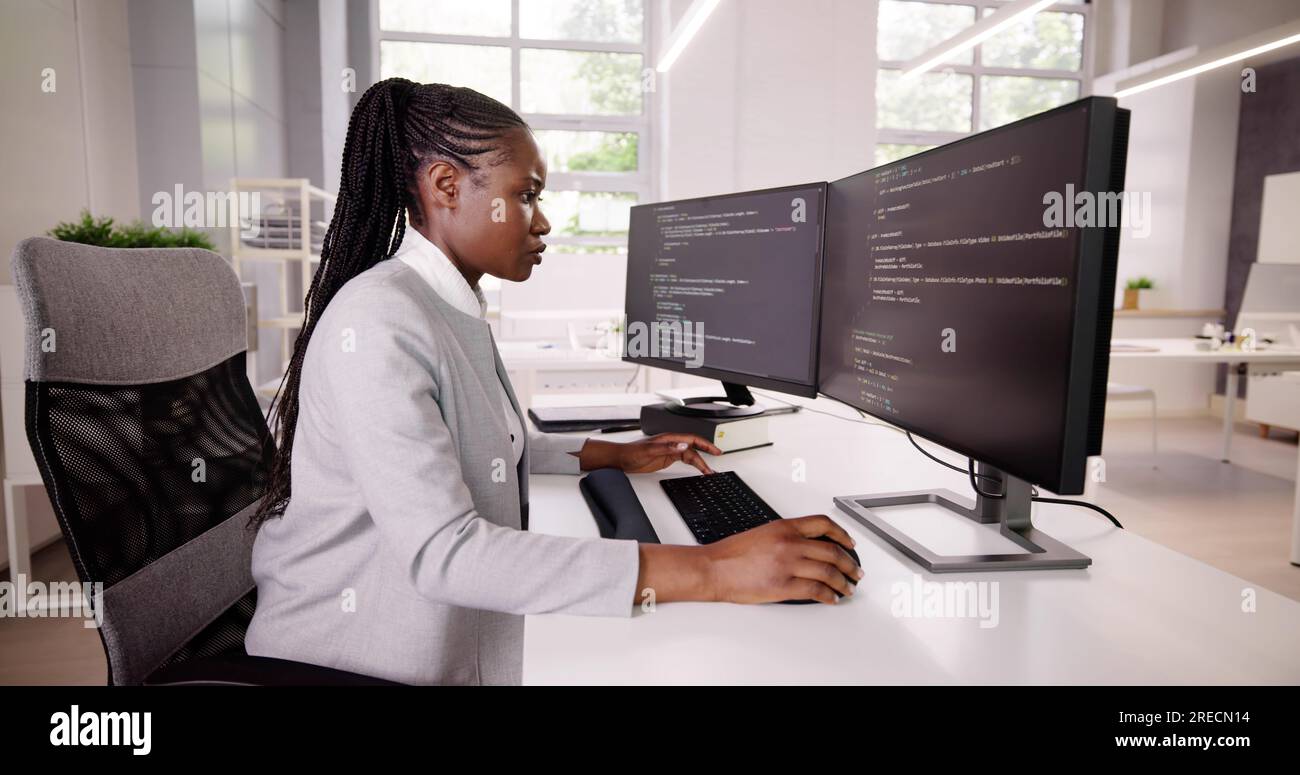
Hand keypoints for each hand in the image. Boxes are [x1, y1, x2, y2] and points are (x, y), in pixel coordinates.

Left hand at [578, 433, 721, 474]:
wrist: (620, 459)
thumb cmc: (632, 452)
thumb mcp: (650, 450)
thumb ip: (668, 448)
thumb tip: (684, 446)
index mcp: (669, 438)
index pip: (692, 439)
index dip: (705, 444)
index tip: (715, 450)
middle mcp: (671, 443)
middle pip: (693, 448)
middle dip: (706, 453)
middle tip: (717, 459)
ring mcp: (669, 451)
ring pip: (689, 455)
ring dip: (699, 462)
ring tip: (708, 471)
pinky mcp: (666, 458)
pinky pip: (683, 460)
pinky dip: (691, 464)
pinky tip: (696, 469)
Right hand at [702, 516, 862, 604]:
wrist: (713, 568)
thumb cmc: (732, 554)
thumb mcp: (763, 534)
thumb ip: (786, 537)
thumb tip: (808, 548)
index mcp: (784, 527)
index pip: (823, 525)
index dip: (842, 534)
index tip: (850, 543)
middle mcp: (789, 543)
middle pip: (832, 551)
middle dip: (849, 564)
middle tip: (855, 572)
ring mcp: (787, 564)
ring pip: (828, 572)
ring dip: (843, 582)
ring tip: (847, 588)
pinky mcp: (783, 586)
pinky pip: (815, 590)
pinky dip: (828, 596)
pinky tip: (831, 598)